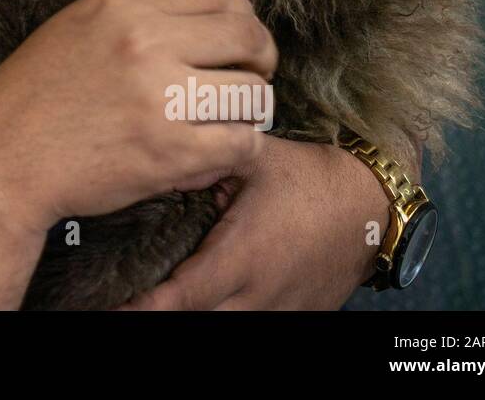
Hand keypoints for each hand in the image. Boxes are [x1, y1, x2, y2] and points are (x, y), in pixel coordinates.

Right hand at [0, 0, 277, 234]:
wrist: (0, 160)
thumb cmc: (34, 98)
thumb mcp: (76, 28)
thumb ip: (137, 17)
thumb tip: (206, 22)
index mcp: (122, 5)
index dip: (243, 18)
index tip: (238, 43)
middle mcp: (145, 42)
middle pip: (249, 38)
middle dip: (260, 62)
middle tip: (244, 82)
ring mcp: (160, 97)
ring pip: (253, 95)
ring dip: (246, 113)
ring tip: (221, 124)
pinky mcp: (170, 152)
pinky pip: (242, 144)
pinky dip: (235, 152)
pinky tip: (209, 154)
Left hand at [118, 135, 394, 309]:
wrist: (372, 204)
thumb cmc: (309, 177)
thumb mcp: (254, 158)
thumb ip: (205, 159)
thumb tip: (157, 158)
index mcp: (242, 256)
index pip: (182, 298)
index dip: (143, 308)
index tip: (112, 307)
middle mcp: (259, 294)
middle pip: (197, 320)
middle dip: (160, 313)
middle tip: (123, 300)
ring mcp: (279, 312)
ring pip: (224, 326)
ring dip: (194, 313)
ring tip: (156, 298)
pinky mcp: (296, 317)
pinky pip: (251, 325)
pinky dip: (225, 314)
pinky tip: (207, 298)